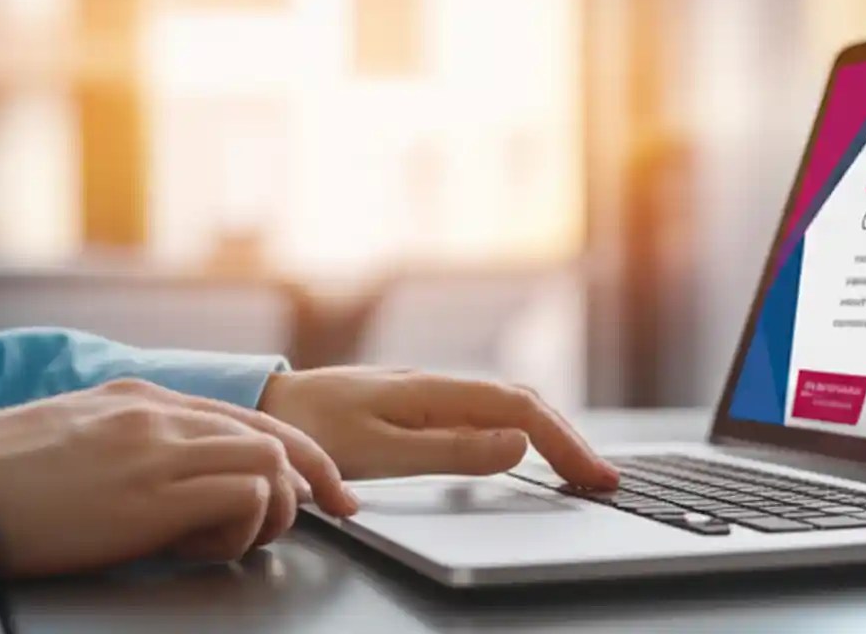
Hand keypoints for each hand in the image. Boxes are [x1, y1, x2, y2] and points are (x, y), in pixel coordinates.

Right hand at [0, 379, 355, 577]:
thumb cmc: (0, 478)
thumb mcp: (77, 439)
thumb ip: (137, 445)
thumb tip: (183, 480)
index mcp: (142, 399)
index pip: (247, 417)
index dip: (297, 453)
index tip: (323, 486)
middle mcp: (159, 415)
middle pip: (274, 434)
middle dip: (315, 477)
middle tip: (337, 511)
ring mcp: (157, 449)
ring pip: (269, 459)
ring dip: (275, 507)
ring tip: (241, 538)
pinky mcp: (150, 493)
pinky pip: (243, 495)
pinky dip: (247, 524)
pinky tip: (209, 545)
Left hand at [258, 367, 617, 488]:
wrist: (264, 406)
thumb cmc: (310, 430)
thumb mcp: (380, 450)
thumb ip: (451, 450)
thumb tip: (519, 446)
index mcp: (436, 391)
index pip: (522, 411)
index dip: (566, 443)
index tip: (595, 478)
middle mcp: (439, 385)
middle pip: (525, 404)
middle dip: (569, 439)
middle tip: (601, 479)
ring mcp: (431, 393)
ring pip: (508, 406)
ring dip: (549, 435)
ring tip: (577, 468)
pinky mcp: (420, 405)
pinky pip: (485, 413)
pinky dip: (520, 433)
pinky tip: (524, 452)